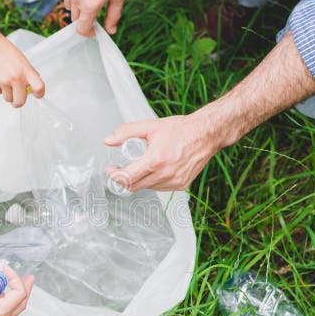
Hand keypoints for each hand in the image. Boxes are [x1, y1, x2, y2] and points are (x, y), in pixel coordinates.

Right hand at [0, 34, 45, 107]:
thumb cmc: (4, 50)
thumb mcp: (22, 60)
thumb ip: (28, 73)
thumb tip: (32, 86)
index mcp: (26, 70)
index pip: (39, 88)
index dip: (39, 94)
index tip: (37, 95)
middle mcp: (16, 77)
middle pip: (21, 102)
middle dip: (18, 102)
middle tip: (17, 100)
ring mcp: (4, 81)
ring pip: (8, 99)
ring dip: (7, 94)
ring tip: (5, 82)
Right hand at [60, 0, 130, 36]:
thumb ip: (113, 15)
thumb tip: (111, 30)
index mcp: (90, 4)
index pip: (81, 29)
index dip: (88, 33)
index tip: (93, 30)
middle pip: (75, 18)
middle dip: (84, 17)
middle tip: (93, 9)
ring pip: (69, 4)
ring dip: (77, 5)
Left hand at [104, 109, 232, 191]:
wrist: (206, 134)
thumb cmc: (180, 129)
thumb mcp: (150, 127)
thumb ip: (126, 132)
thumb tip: (108, 141)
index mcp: (155, 160)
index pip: (127, 177)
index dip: (114, 175)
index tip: (110, 169)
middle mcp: (165, 174)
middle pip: (134, 186)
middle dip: (123, 179)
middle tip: (119, 169)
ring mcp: (174, 182)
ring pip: (146, 188)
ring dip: (138, 180)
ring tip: (139, 166)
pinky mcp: (181, 185)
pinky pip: (159, 188)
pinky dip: (152, 181)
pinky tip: (154, 170)